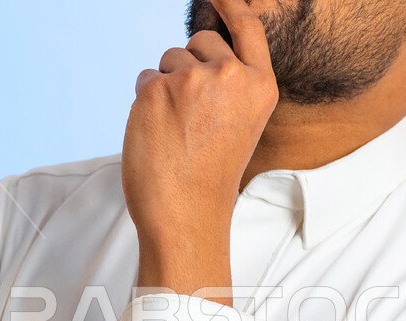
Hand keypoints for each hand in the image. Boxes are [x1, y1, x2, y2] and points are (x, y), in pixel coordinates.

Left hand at [122, 0, 278, 305]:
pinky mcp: (155, 89)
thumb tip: (195, 51)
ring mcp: (192, 79)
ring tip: (177, 129)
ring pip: (170, 58)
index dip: (232, 2)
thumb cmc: (211, 176)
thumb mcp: (240, 123)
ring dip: (166, 84)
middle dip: (191, 63)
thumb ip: (230, 84)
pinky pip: (145, 78)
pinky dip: (145, 102)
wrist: (187, 214)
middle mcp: (231, 75)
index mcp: (261, 85)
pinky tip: (158, 134)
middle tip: (192, 112)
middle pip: (202, 40)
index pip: (248, 25)